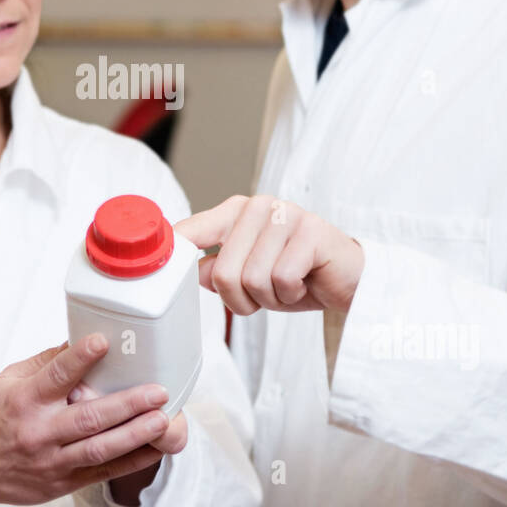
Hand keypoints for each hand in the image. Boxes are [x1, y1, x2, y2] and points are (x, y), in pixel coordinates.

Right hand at [0, 334, 172, 505]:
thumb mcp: (9, 379)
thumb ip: (46, 362)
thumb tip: (82, 340)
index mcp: (25, 399)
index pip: (56, 375)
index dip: (80, 358)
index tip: (104, 342)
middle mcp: (39, 431)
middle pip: (88, 418)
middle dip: (127, 404)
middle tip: (158, 391)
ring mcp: (51, 461)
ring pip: (99, 449)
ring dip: (135, 434)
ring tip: (163, 419)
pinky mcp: (62, 483)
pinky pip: (102, 472)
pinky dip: (131, 461)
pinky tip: (154, 447)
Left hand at [174, 194, 363, 315]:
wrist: (350, 281)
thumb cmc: (296, 276)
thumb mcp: (248, 277)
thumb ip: (217, 269)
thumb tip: (189, 271)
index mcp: (234, 212)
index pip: (190, 231)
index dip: (173, 255)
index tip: (156, 274)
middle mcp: (258, 207)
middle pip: (223, 272)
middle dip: (242, 299)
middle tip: (265, 295)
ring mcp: (286, 215)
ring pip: (253, 279)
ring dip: (270, 299)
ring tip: (288, 287)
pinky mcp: (311, 231)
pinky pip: (282, 279)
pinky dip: (291, 294)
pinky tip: (304, 283)